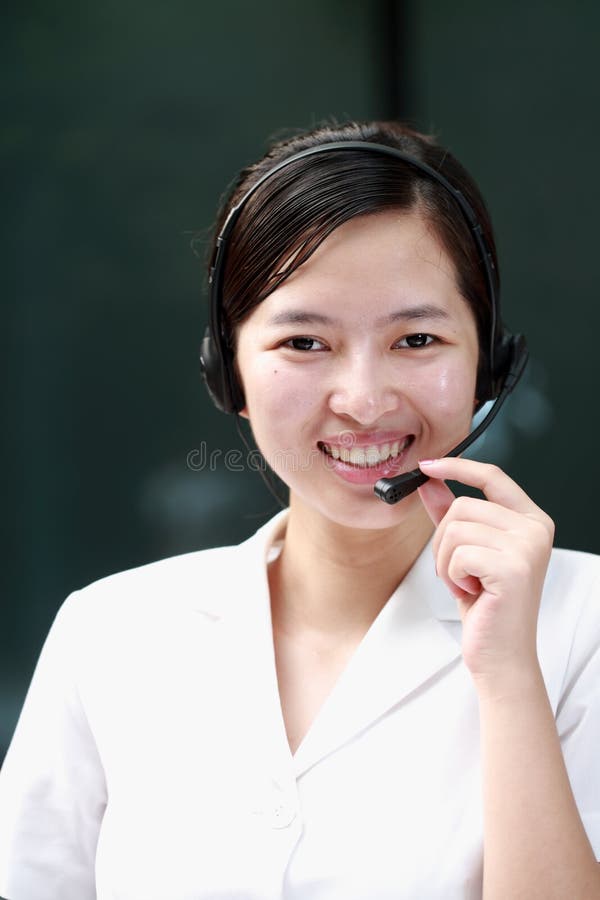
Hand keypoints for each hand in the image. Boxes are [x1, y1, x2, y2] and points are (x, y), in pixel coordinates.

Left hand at [417, 458, 554, 686]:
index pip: (492, 476)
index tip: (426, 465)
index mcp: (530, 520)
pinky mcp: (513, 567)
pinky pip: (458, 553)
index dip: (457, 466)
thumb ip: (449, 513)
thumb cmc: (486, 605)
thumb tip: (429, 481)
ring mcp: (528, 546)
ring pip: (456, 528)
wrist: (500, 654)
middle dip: (444, 540)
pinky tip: (471, 592)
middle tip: (456, 571)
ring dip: (446, 561)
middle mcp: (535, 528)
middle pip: (463, 505)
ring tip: (466, 583)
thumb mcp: (465, 552)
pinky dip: (452, 575)